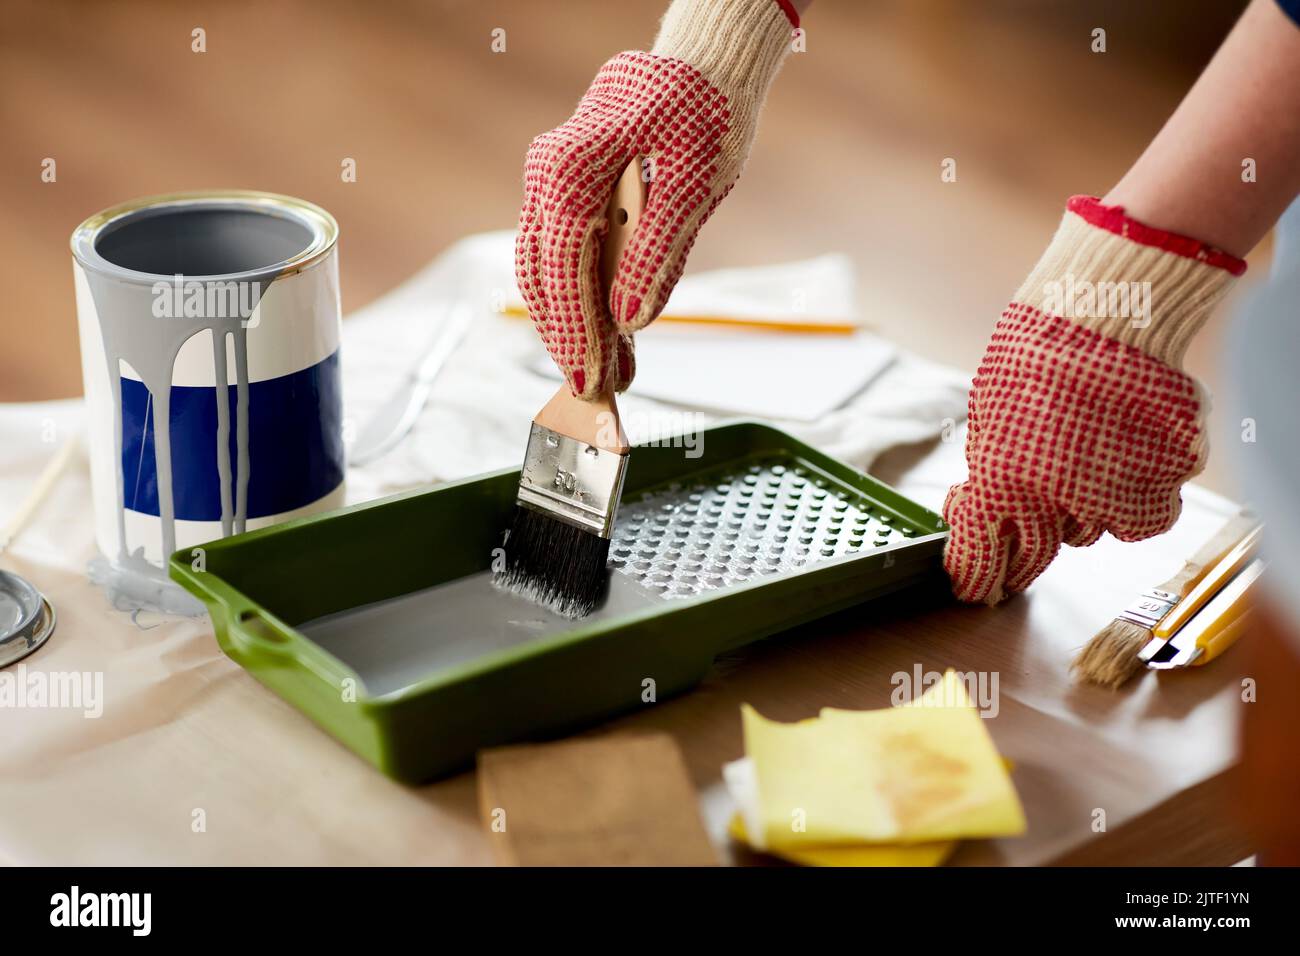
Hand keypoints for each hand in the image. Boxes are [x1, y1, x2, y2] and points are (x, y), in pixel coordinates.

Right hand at [514, 0, 795, 397]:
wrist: (700, 66)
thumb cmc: (704, 110)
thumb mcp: (695, 182)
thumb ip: (658, 251)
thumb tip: (630, 319)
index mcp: (572, 165)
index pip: (563, 264)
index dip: (575, 329)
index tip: (590, 380)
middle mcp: (548, 175)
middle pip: (544, 277)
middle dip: (569, 340)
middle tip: (597, 396)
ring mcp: (551, 186)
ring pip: (549, 274)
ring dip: (576, 328)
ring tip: (613, 376)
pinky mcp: (568, 199)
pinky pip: (566, 260)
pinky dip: (586, 302)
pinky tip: (614, 339)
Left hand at [943, 196, 1244, 603]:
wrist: (1105, 313)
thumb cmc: (1036, 354)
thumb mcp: (989, 418)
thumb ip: (989, 471)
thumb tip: (978, 506)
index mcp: (1002, 483)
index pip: (980, 555)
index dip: (974, 578)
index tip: (972, 587)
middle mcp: (1057, 500)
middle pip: (1039, 555)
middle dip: (1025, 557)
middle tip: (1023, 550)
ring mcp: (1116, 492)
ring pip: (1095, 529)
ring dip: (1085, 509)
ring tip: (1085, 455)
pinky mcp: (1165, 479)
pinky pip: (1147, 508)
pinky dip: (1137, 491)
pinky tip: (1126, 455)